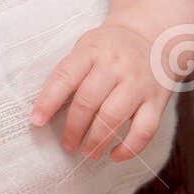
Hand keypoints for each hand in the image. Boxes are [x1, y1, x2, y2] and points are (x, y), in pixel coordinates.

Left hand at [28, 22, 174, 160]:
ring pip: (113, 117)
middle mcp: (116, 66)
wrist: (154, 37)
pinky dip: (129, 148)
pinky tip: (115, 155)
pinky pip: (145, 130)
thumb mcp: (87, 47)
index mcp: (92, 51)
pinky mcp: (157, 101)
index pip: (65, 77)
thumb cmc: (110, 48)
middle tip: (67, 144)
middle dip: (73, 129)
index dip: (48, 101)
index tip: (36, 121)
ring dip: (97, 141)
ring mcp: (138, 84)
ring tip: (87, 153)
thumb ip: (70, 72)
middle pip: (88, 101)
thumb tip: (45, 108)